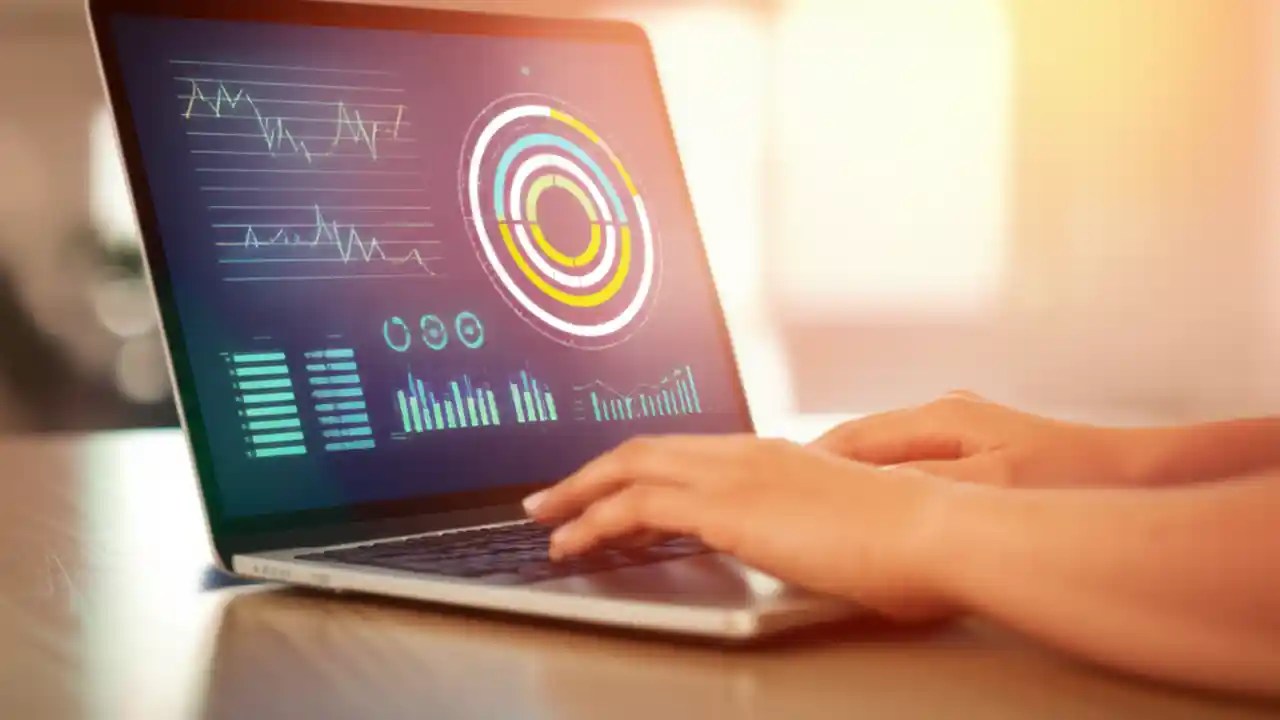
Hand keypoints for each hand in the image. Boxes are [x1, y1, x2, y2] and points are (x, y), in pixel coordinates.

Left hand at [524, 435, 959, 622]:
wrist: (933, 530)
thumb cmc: (909, 537)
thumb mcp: (845, 525)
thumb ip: (810, 526)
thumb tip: (801, 544)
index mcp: (771, 456)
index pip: (684, 452)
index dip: (635, 467)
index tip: (607, 486)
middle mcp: (744, 453)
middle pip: (644, 449)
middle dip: (588, 474)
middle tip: (551, 498)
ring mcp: (734, 473)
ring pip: (628, 468)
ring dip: (578, 494)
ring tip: (546, 520)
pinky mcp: (727, 507)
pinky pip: (637, 506)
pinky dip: (593, 521)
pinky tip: (574, 543)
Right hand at [811, 392, 1130, 487]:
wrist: (1137, 474)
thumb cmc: (1068, 480)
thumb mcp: (988, 489)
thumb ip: (920, 486)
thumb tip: (858, 486)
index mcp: (939, 416)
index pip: (850, 439)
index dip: (809, 464)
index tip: (773, 486)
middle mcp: (944, 413)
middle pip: (862, 442)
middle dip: (824, 468)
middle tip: (787, 498)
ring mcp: (962, 428)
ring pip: (886, 454)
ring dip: (855, 476)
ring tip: (824, 504)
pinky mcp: (979, 446)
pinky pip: (912, 463)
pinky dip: (887, 482)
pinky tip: (883, 504)